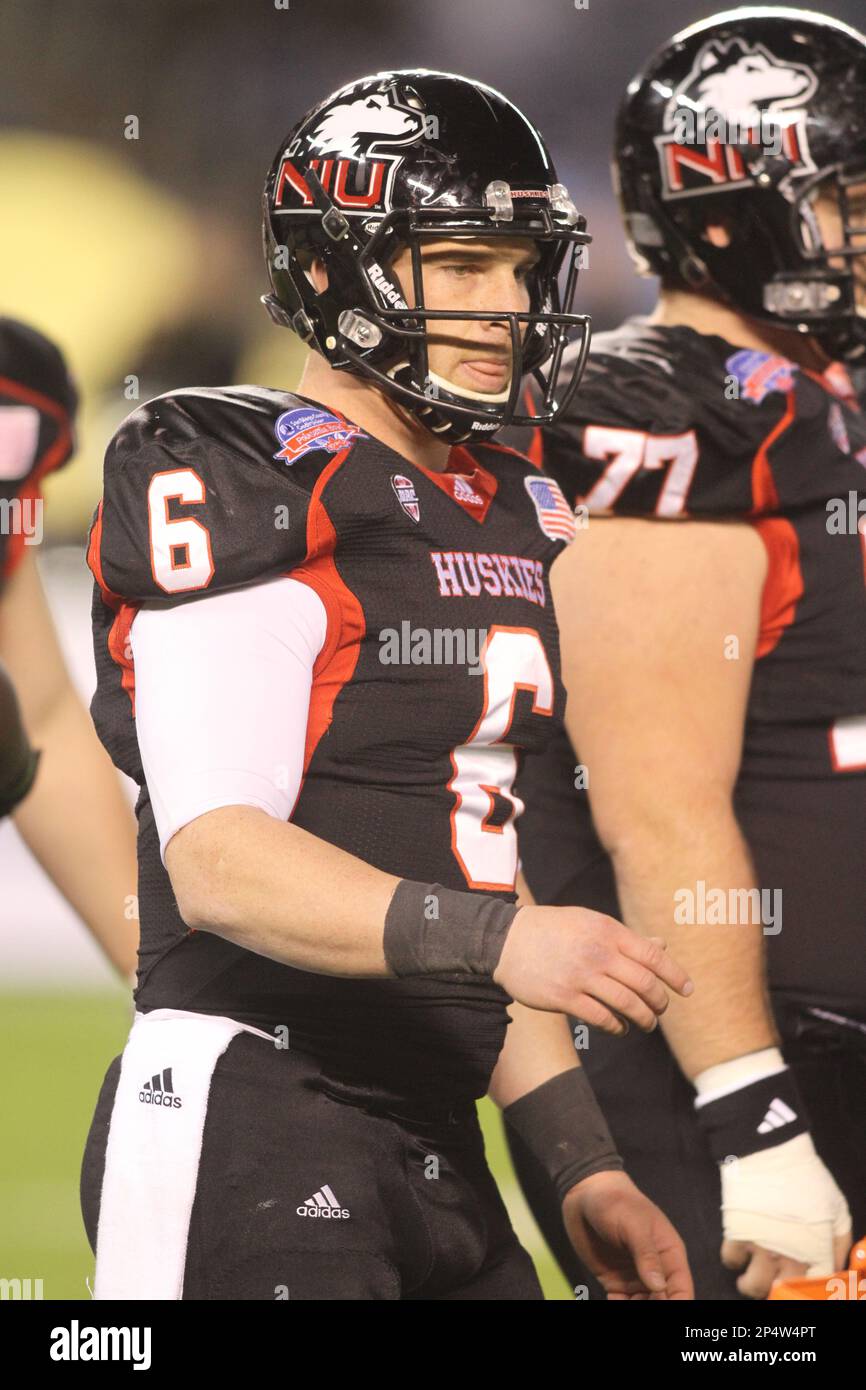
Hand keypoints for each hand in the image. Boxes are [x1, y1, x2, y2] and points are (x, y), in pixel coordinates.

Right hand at [493, 906, 692, 1033]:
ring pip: (627, 1004)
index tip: (688, 990)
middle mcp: (598, 953)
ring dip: (644, 1018)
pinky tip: (620, 1027)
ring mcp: (581, 976)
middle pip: (645, 983)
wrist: (506, 940)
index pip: (653, 956)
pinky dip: (617, 1026)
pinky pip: (602, 1018)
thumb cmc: (554, 930)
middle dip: (660, 1002)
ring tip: (647, 1023)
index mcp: (607, 931)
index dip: (675, 976)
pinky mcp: (564, 997)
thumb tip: (662, 946)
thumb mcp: (590, 923)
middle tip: (662, 1009)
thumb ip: (625, 938)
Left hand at [562, 1170, 693, 1299]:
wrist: (584, 1193)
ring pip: (643, 1305)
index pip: (681, 1287)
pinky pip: (621, 1304)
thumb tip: (659, 1287)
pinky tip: (613, 1305)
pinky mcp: (614, 1282)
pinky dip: (619, 1309)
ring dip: (637, 1310)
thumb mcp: (634, 1224)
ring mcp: (635, 1277)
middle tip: (638, 1302)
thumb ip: (646, 1254)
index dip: (679, 1303)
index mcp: (669, 1253)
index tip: (668, 1310)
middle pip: (663, 1301)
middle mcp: (656, 1270)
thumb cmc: (616, 1201)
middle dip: (656, 1308)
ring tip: (626, 1302)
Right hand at [718, 1134, 851, 1296]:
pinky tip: (739, 1252)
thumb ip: (839, 1240)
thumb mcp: (836, 1207)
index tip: (802, 1283)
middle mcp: (790, 1254)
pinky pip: (730, 1260)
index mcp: (816, 1250)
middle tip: (774, 1282)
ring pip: (752, 1285)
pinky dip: (733, 1260)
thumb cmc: (806, 1177)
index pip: (816, 1285)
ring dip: (751, 1285)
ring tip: (751, 1278)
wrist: (770, 1152)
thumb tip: (836, 1264)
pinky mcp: (737, 1232)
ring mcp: (761, 1245)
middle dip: (777, 1291)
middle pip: (780, 1291)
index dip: (809, 1288)